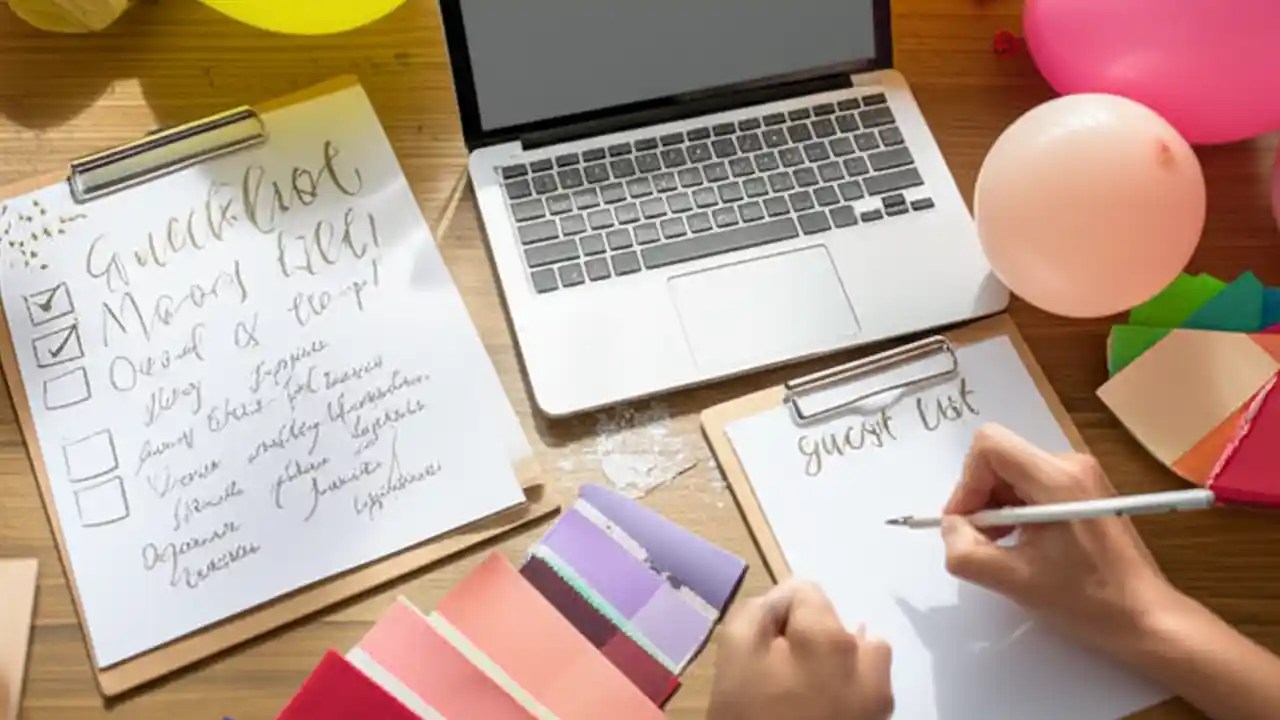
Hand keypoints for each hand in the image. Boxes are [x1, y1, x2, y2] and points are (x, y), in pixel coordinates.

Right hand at [708, 580, 892, 719]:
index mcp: (827, 637)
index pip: (804, 592)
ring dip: (837, 661)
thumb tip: (783, 599)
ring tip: (806, 693)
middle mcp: (867, 659)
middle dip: (806, 639)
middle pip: (833, 623)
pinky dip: (849, 690)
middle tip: (776, 677)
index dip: (777, 616)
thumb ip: (758, 612)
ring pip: (860, 653)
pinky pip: (868, 687)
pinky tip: (822, 712)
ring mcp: (880, 696)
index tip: (762, 649)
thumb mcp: (734, 656)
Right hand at [940, 424, 1181, 658]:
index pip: (990, 445)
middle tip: (981, 541)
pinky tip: (1024, 543)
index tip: (967, 523)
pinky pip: (1032, 485)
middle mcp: (1071, 464)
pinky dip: (1016, 510)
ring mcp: (1082, 475)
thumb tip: (951, 527)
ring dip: (997, 507)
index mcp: (1058, 479)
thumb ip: (967, 552)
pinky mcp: (1085, 490)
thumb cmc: (1087, 600)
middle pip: (1000, 458)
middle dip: (980, 498)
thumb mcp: (1014, 581)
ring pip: (1013, 473)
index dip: (967, 482)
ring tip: (1004, 547)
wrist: (1145, 616)